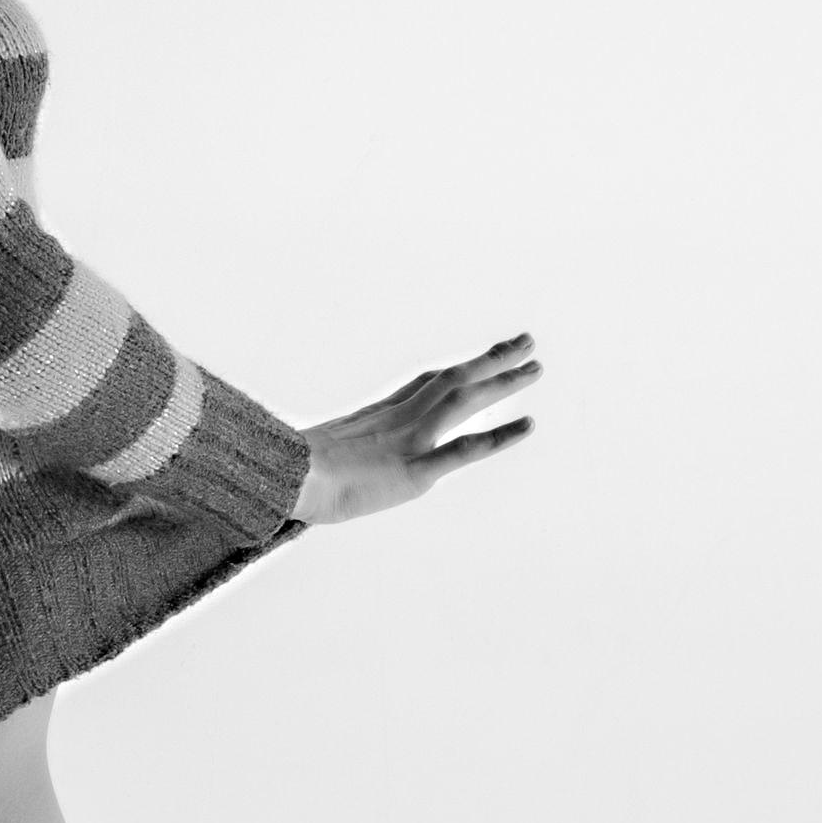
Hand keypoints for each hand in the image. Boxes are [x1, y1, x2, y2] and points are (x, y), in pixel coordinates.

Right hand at [291, 332, 539, 524]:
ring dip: (503, 383)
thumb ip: (342, 448)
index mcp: (379, 414)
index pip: (429, 383)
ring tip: (535, 368)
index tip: (485, 357)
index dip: (461, 369)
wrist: (285, 479)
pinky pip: (466, 449)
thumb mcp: (322, 450)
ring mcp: (411, 442)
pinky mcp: (416, 471)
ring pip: (465, 401)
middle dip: (492, 361)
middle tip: (527, 343)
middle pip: (455, 379)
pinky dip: (500, 436)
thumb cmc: (293, 471)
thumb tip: (337, 454)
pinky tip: (529, 424)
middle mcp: (401, 419)